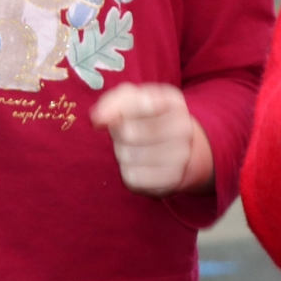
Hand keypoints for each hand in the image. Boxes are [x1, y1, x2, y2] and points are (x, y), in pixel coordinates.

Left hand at [91, 83, 211, 196]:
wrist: (177, 149)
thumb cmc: (147, 120)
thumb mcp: (132, 101)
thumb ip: (113, 102)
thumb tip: (97, 117)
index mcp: (173, 102)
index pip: (139, 104)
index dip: (121, 111)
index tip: (120, 115)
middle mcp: (183, 128)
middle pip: (128, 132)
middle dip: (119, 133)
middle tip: (128, 133)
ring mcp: (181, 155)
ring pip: (128, 156)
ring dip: (123, 153)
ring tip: (135, 149)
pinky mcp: (171, 179)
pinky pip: (133, 176)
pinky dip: (128, 171)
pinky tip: (139, 165)